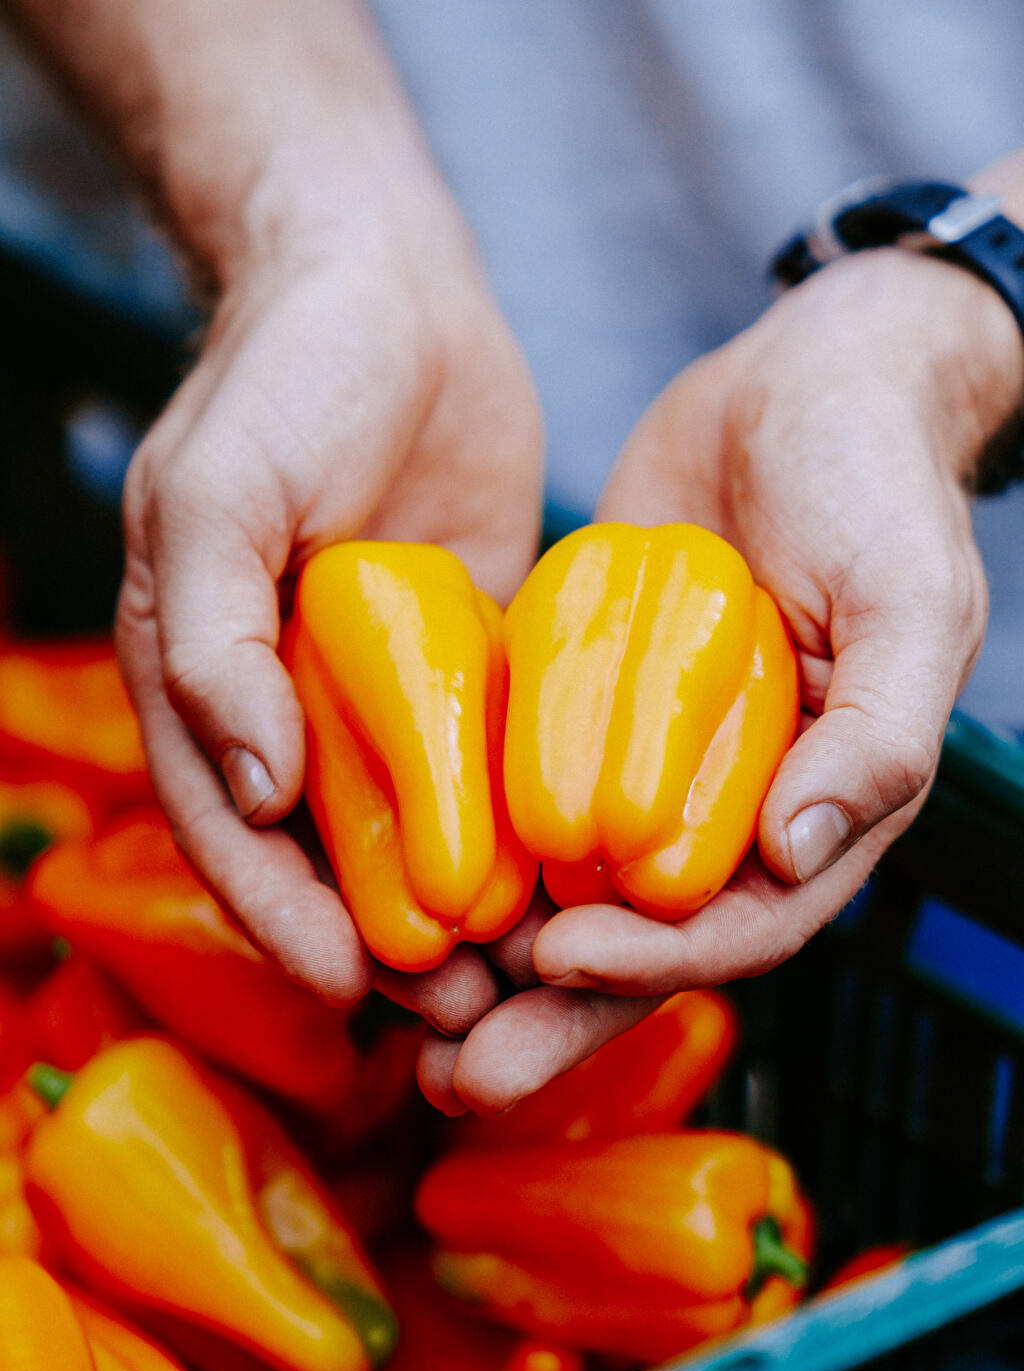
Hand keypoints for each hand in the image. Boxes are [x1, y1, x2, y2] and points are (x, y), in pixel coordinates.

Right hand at [117, 194, 541, 1028]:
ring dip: (456, 914)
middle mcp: (287, 701)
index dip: (282, 918)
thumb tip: (252, 789)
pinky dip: (512, 836)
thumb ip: (214, 639)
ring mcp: (381, 689)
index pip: (229, 830)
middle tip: (457, 1014)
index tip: (351, 987)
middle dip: (381, 944)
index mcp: (205, 678)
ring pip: (411, 832)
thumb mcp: (216, 492)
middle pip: (325, 858)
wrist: (393, 290)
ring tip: (518, 982)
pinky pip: (485, 768)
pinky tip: (563, 889)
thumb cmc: (286, 377)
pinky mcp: (464, 663)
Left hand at [419, 245, 1022, 1113]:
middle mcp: (731, 812)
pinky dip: (470, 857)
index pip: (740, 926)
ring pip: (572, 896)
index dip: (657, 964)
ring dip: (497, 972)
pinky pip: (522, 802)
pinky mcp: (586, 718)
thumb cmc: (876, 484)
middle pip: (642, 946)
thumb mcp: (909, 600)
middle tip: (457, 1078)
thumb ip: (876, 731)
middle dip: (555, 1017)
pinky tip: (400, 895)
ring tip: (409, 1024)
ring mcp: (653, 769)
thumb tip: (799, 851)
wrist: (805, 387)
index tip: (559, 959)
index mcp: (819, 810)